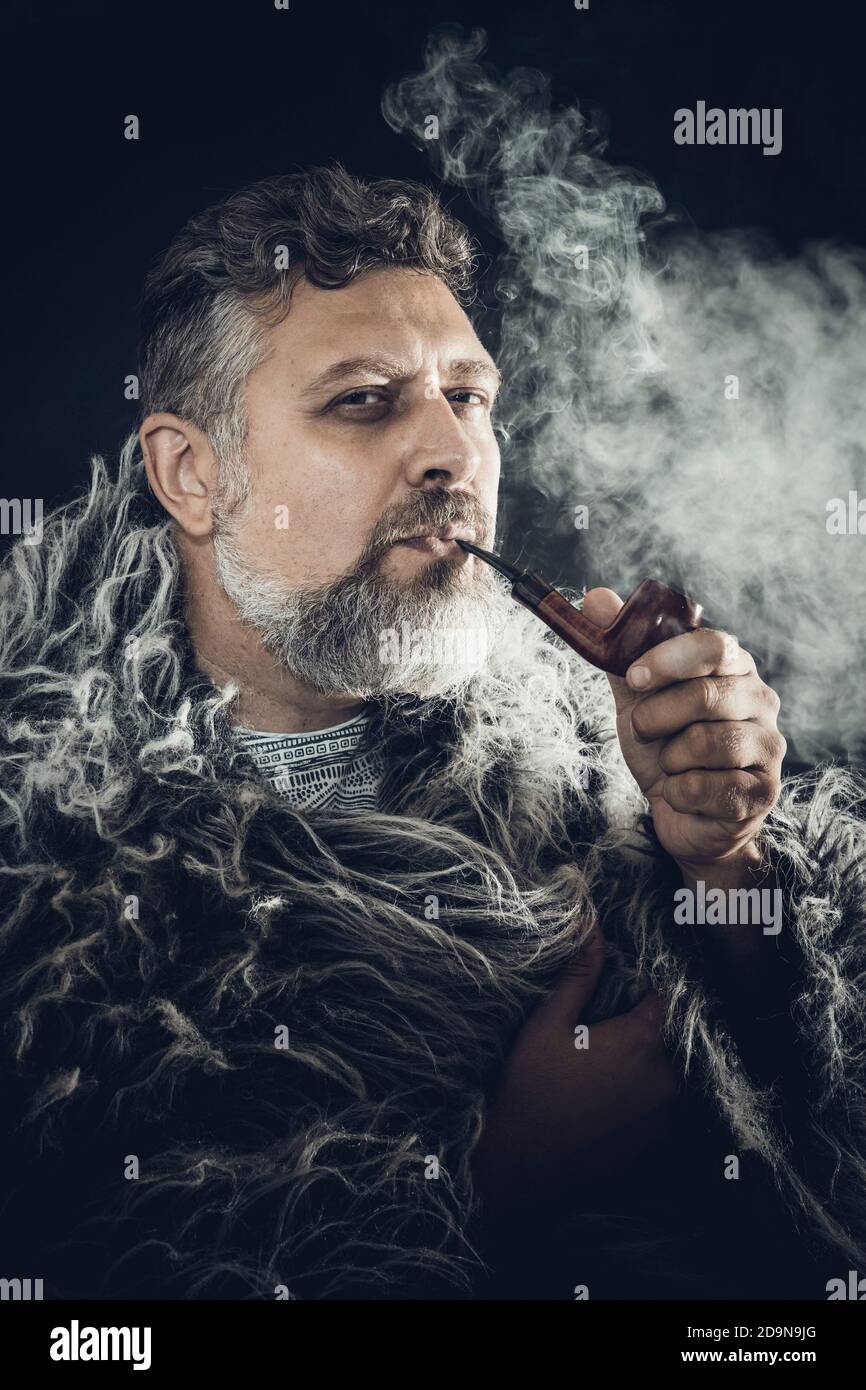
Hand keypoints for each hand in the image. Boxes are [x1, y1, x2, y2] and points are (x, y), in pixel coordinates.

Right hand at [470, 928, 679, 1209]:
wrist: (521, 1163)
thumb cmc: (531, 1087)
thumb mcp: (547, 1024)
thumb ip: (579, 976)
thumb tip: (594, 929)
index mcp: (642, 1041)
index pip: (663, 1000)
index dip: (642, 995)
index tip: (619, 999)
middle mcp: (664, 1079)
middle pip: (666, 1041)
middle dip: (641, 1036)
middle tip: (599, 1042)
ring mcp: (664, 1118)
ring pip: (664, 1079)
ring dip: (643, 1071)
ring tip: (599, 1075)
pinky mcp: (655, 1148)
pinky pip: (658, 1114)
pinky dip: (639, 1106)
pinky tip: (603, 1107)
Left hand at [582, 589, 785, 875]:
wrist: (681, 814)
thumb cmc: (665, 746)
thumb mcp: (638, 698)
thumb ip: (620, 651)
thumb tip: (594, 596)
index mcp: (734, 668)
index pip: (715, 646)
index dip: (669, 659)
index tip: (634, 677)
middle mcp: (761, 702)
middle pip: (707, 696)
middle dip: (657, 717)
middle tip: (643, 730)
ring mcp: (768, 748)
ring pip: (708, 744)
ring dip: (669, 758)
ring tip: (669, 763)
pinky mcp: (761, 792)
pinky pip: (708, 788)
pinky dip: (679, 792)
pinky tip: (682, 791)